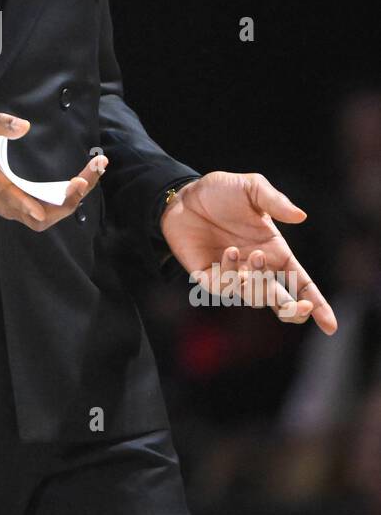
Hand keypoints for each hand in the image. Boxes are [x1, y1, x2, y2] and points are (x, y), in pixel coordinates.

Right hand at [0, 104, 106, 231]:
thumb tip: (23, 126)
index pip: (15, 200)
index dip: (42, 202)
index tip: (70, 190)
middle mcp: (3, 201)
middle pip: (41, 217)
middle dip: (72, 198)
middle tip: (95, 169)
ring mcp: (10, 207)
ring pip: (46, 216)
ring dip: (73, 197)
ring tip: (95, 168)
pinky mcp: (16, 206)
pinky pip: (44, 210)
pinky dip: (66, 198)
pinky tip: (82, 177)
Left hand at [160, 171, 336, 334]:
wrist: (184, 195)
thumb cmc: (221, 192)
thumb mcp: (252, 188)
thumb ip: (276, 201)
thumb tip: (301, 216)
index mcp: (275, 251)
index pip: (301, 283)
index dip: (317, 305)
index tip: (330, 326)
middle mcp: (256, 267)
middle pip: (280, 302)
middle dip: (291, 309)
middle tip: (297, 304)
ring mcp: (232, 274)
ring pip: (254, 297)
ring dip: (259, 283)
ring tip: (254, 255)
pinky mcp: (208, 276)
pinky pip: (224, 288)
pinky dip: (230, 274)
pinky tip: (229, 251)